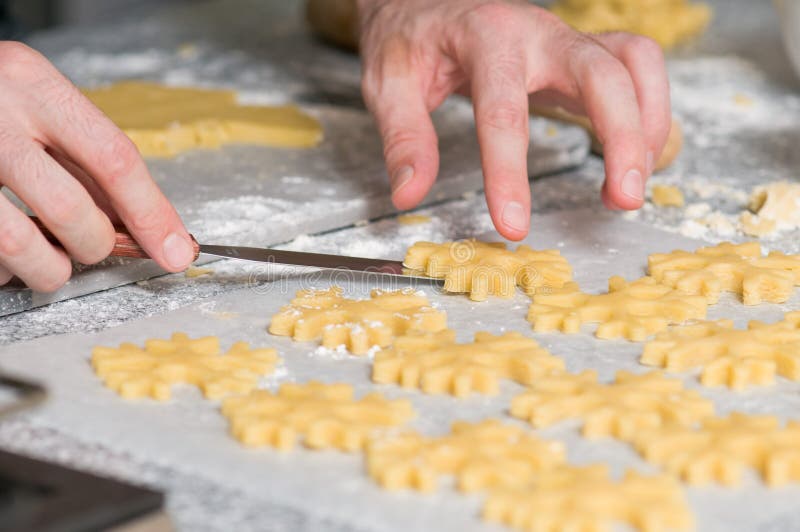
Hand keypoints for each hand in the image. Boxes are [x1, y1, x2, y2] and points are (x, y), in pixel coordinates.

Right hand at [0, 42, 193, 291]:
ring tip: (47, 256)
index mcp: (33, 83)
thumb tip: (144, 223)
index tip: (175, 250)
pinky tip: (7, 252)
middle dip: (93, 245)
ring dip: (48, 268)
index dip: (152, 215)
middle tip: (89, 243)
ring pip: (20, 243)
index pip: (115, 158)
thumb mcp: (40, 102)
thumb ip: (87, 158)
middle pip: (72, 210)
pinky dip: (5, 269)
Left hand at [358, 0, 670, 239]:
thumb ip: (403, 138)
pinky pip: (637, 68)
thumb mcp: (389, 84)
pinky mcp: (581, 53)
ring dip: (648, 125)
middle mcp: (536, 32)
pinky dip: (649, 112)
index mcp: (484, 38)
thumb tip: (410, 195)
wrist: (426, 2)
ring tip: (630, 185)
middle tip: (624, 199)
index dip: (510, 173)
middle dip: (623, 137)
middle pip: (600, 73)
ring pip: (635, 64)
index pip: (503, 109)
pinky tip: (631, 157)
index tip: (513, 226)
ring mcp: (565, 40)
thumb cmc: (411, 40)